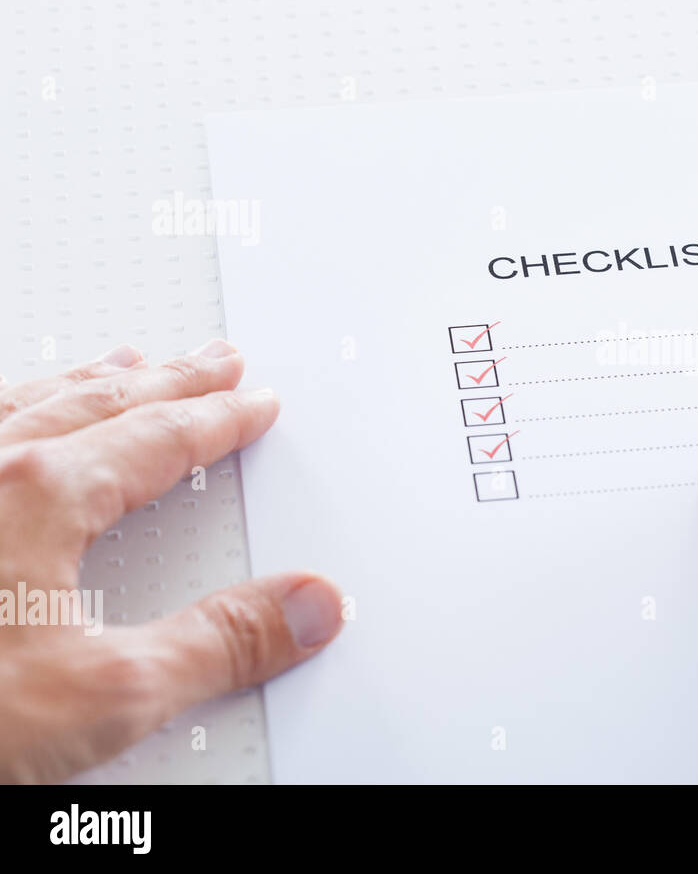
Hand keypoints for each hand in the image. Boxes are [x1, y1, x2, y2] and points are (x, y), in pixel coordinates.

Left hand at [0, 340, 342, 782]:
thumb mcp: (102, 693)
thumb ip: (220, 643)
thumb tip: (310, 606)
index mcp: (38, 494)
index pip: (158, 439)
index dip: (218, 420)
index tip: (255, 403)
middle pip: (95, 402)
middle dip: (166, 378)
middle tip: (212, 359)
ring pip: (20, 401)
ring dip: (84, 380)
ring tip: (121, 363)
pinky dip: (5, 405)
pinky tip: (4, 412)